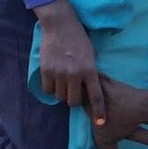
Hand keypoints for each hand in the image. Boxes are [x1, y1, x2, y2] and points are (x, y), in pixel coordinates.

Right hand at [35, 0, 105, 124]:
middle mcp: (75, 75)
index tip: (101, 123)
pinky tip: (55, 79)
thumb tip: (88, 90)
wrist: (61, 26)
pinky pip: (48, 90)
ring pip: (60, 97)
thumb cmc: (80, 40)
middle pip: (73, 102)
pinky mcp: (46, 71)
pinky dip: (51, 88)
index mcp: (90, 70)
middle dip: (75, 100)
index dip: (99, 112)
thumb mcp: (91, 56)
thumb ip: (90, 73)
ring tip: (65, 81)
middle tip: (75, 92)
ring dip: (63, 93)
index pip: (96, 97)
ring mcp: (59, 74)